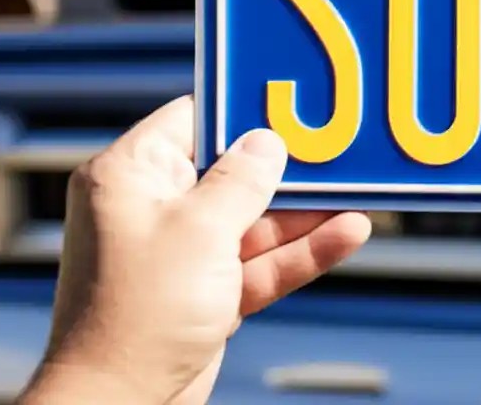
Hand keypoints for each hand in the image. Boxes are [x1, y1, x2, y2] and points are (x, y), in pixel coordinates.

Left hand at [18, 95, 371, 404]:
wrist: (123, 403)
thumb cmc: (139, 314)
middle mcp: (153, 210)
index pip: (191, 121)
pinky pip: (260, 261)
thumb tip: (267, 142)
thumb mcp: (200, 230)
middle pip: (232, 173)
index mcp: (129, 178)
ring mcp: (182, 254)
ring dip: (305, 213)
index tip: (290, 105)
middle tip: (337, 153)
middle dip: (287, 169)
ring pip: (255, 221)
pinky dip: (300, 252)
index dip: (241, 112)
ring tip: (358, 194)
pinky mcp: (206, 293)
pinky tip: (346, 234)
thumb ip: (242, 180)